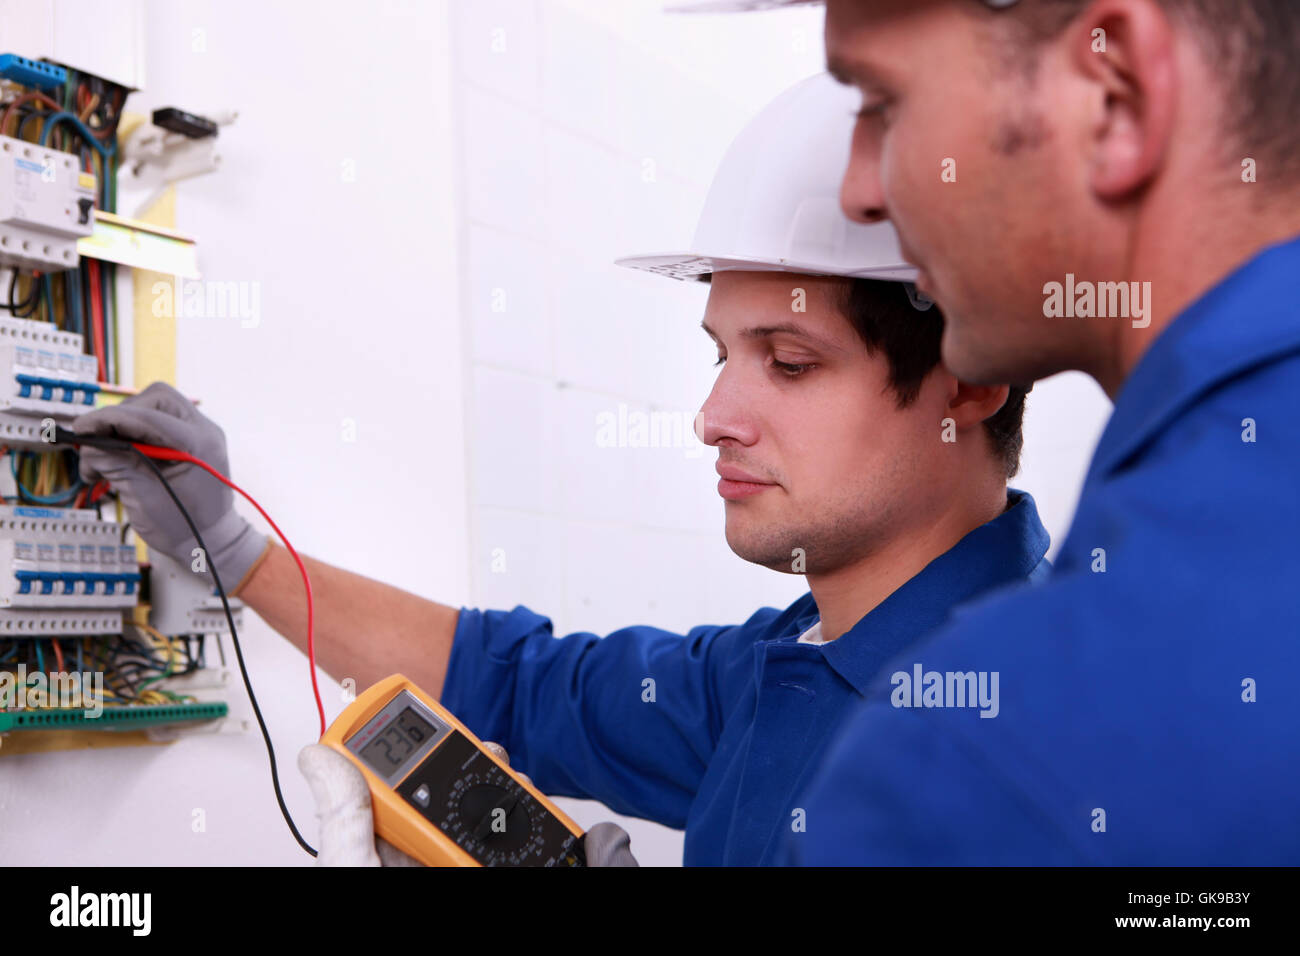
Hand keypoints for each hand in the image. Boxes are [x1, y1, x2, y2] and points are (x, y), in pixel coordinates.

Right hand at [72, 381, 268, 592]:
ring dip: (122, 428)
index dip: (109, 419)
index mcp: (199, 444)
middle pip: (154, 399)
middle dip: (119, 418)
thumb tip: (88, 443)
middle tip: (94, 445)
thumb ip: (116, 465)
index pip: (148, 415)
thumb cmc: (184, 526)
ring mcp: (198, 432)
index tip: (81, 429)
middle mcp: (204, 430)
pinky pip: (156, 422)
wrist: (210, 541)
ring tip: (101, 460)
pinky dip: (132, 435)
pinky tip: (115, 459)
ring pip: (153, 407)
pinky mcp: (188, 439)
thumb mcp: (143, 497)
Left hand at [298, 742, 637, 865]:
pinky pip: (542, 855)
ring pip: (509, 821)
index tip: (432, 722)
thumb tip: (319, 757)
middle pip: (467, 794)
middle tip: (495, 761)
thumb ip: (344, 818)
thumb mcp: (354, 871)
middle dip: (487, 768)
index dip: (420, 747)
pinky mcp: (508, 872)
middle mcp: (431, 859)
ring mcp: (473, 865)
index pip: (406, 784)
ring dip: (529, 803)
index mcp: (387, 851)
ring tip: (530, 796)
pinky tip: (570, 831)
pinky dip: (565, 842)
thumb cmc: (375, 939)